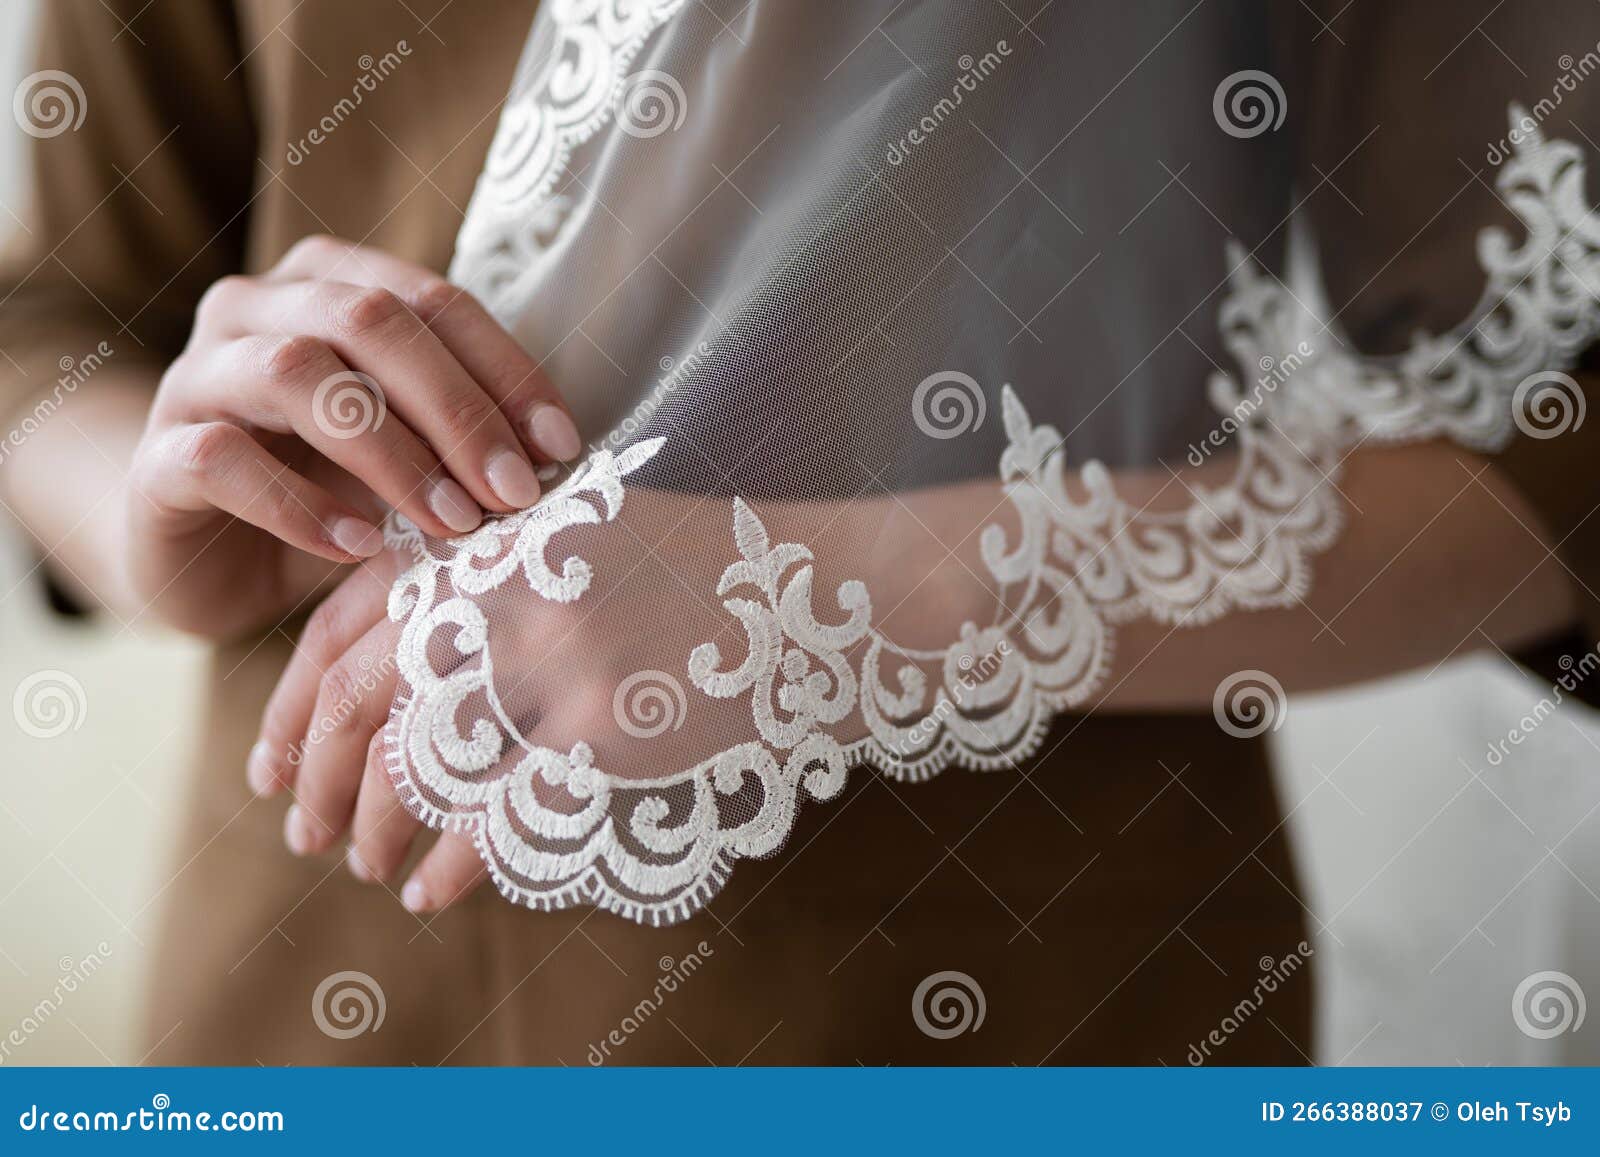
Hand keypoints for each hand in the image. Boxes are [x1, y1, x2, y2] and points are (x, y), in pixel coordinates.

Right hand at [122, 235, 581, 638]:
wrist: (201, 556)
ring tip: (453, 522)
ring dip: (391, 453)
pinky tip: (361, 547)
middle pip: (367, 319)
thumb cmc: (323, 489)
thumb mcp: (405, 452)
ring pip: (296, 375)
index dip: (503, 368)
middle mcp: (253, 310)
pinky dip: (302, 506)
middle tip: (513, 490)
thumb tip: (555, 450)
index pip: (431, 301)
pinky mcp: (158, 459)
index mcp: (326, 284)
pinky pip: (223, 460)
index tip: (560, 445)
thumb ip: (461, 431)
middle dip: (456, 407)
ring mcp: (195, 377)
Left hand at [247, 484, 756, 912]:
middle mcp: (500, 592)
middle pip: (358, 702)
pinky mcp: (605, 727)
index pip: (340, 628)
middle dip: (315, 782)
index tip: (271, 767)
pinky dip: (454, 865)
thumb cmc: (699, 571)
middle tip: (304, 835)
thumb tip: (389, 666)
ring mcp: (551, 659)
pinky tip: (435, 891)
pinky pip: (497, 815)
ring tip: (371, 868)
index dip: (290, 709)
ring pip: (415, 765)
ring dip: (376, 831)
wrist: (815, 590)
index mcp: (484, 541)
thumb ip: (482, 575)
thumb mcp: (576, 540)